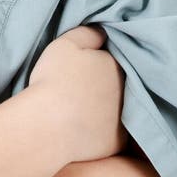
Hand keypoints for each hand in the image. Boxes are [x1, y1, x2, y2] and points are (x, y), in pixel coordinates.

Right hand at [28, 24, 127, 162]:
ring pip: (118, 108)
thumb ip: (88, 33)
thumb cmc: (54, 79)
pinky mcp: (118, 142)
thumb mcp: (66, 44)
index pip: (113, 59)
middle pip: (119, 83)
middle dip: (106, 83)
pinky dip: (102, 130)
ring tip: (84, 109)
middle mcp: (127, 90)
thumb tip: (103, 33)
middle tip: (83, 88)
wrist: (49, 124)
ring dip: (107, 107)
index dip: (99, 61)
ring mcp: (125, 118)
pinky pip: (112, 133)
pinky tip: (86, 128)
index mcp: (115, 64)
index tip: (84, 67)